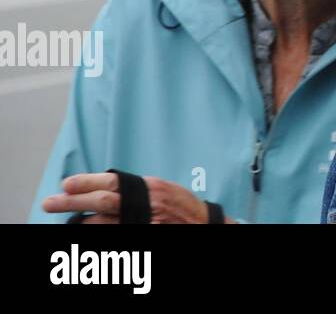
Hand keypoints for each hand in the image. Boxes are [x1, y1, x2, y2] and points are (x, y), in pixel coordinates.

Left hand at [42, 172, 213, 223]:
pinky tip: (85, 232)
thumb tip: (104, 186)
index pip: (111, 182)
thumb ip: (136, 188)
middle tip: (50, 202)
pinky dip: (98, 234)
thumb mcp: (161, 189)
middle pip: (102, 201)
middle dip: (72, 201)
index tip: (66, 184)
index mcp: (149, 186)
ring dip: (81, 222)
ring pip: (103, 223)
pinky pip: (115, 236)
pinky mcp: (145, 235)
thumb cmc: (181, 206)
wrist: (203, 224)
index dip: (86, 182)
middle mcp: (146, 203)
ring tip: (65, 220)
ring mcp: (145, 222)